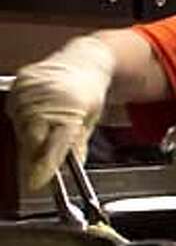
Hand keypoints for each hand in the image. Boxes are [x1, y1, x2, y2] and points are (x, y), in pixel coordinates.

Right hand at [5, 36, 115, 190]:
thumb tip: (71, 169)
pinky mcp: (18, 84)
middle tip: (38, 166)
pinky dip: (22, 119)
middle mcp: (48, 99)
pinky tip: (35, 116)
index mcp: (71, 111)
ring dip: (29, 137)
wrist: (83, 62)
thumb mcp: (91, 121)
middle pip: (32, 139)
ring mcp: (30, 90)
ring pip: (21, 128)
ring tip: (44, 129)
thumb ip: (78, 145)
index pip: (55, 145)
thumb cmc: (89, 92)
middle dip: (34, 155)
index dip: (44, 166)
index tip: (37, 183)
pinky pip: (14, 111)